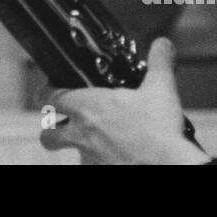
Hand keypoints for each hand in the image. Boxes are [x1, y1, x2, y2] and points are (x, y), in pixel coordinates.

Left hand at [38, 37, 209, 164]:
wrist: (170, 167)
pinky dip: (100, 163)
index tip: (49, 90)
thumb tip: (163, 44)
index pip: (49, 97)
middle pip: (47, 136)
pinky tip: (116, 158)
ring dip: (81, 149)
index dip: (45, 93)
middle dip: (52, 131)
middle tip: (63, 126)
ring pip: (72, 155)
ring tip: (101, 144)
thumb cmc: (160, 131)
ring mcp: (90, 159)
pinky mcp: (100, 172)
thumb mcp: (162, 89)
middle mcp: (82, 135)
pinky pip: (92, 167)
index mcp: (88, 107)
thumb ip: (159, 62)